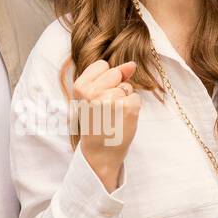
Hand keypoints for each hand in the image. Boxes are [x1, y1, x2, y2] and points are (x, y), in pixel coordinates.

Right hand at [72, 59, 140, 191]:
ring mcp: (111, 99)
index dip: (105, 79)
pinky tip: (122, 120)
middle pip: (116, 73)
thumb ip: (110, 77)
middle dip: (115, 87)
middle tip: (106, 108)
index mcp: (80, 87)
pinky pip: (136, 97)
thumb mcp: (92, 98)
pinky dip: (133, 108)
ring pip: (127, 86)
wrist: (100, 153)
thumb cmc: (95, 124)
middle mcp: (94, 92)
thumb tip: (132, 64)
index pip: (102, 65)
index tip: (98, 97)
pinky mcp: (128, 107)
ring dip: (124, 99)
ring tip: (113, 116)